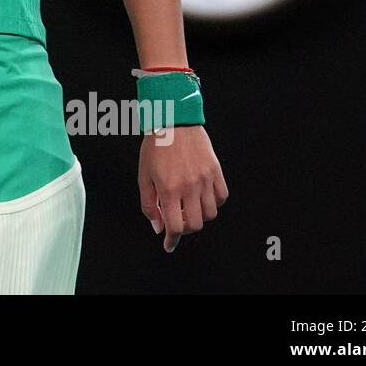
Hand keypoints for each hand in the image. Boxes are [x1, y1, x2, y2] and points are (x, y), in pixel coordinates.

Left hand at [138, 125, 227, 252]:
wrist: (173, 120)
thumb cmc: (155, 147)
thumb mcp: (144, 176)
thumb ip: (148, 205)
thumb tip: (158, 227)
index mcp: (168, 189)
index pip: (175, 227)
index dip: (172, 240)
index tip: (169, 244)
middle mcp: (189, 186)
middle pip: (194, 224)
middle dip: (184, 228)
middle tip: (176, 221)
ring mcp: (205, 179)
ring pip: (210, 214)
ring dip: (199, 216)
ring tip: (188, 206)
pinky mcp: (216, 171)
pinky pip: (222, 197)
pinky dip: (214, 203)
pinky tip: (202, 196)